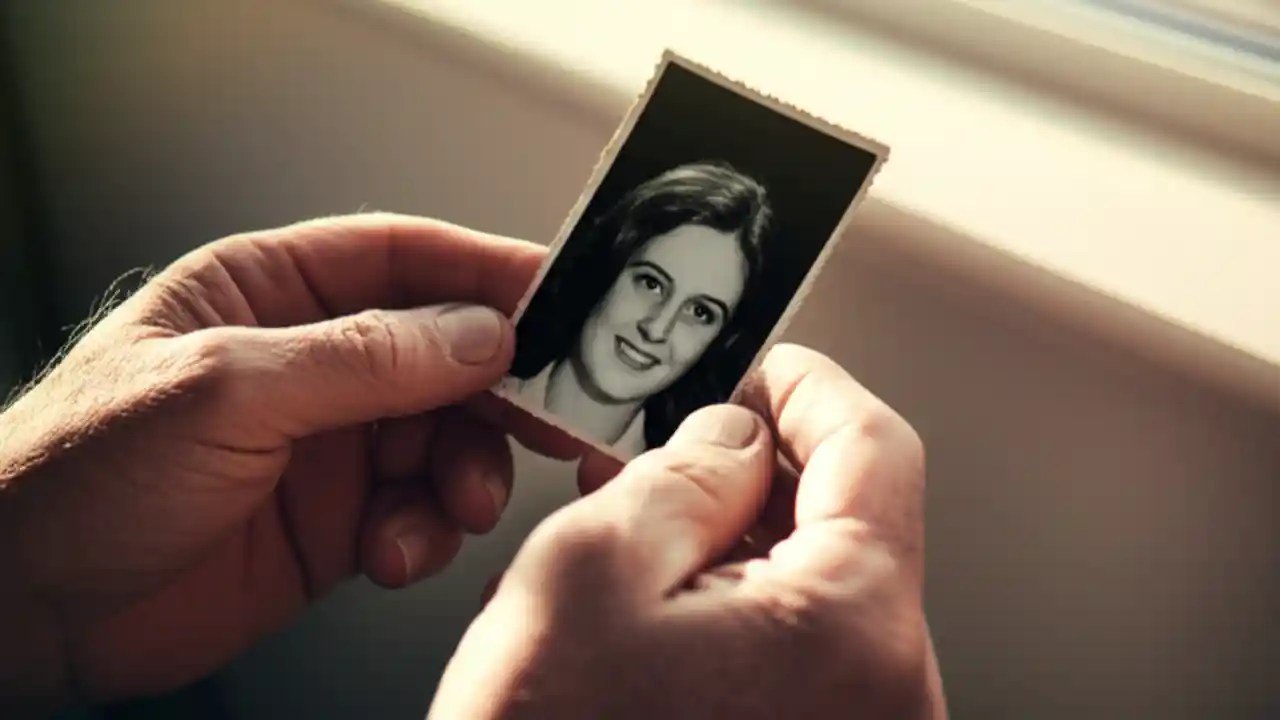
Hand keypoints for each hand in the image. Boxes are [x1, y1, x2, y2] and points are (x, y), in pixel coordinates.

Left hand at [0, 213, 575, 712]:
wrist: (22, 609)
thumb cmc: (76, 474)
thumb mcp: (227, 388)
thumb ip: (365, 358)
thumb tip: (481, 334)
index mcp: (272, 293)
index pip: (404, 260)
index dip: (487, 271)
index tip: (562, 297)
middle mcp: (312, 364)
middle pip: (446, 353)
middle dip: (500, 390)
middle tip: (550, 421)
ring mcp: (330, 447)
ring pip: (448, 439)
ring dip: (469, 472)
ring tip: (454, 505)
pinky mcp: (340, 524)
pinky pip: (421, 515)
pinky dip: (427, 534)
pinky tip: (394, 552)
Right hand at [430, 344, 945, 718]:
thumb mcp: (586, 575)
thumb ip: (677, 474)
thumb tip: (730, 437)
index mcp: (852, 629)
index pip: (876, 448)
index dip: (809, 387)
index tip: (761, 366)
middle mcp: (886, 695)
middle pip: (849, 521)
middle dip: (754, 469)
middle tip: (669, 445)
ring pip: (815, 590)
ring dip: (734, 542)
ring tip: (637, 534)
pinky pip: (798, 655)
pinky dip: (736, 610)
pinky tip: (656, 611)